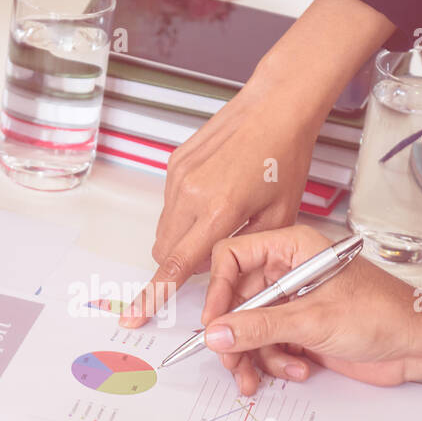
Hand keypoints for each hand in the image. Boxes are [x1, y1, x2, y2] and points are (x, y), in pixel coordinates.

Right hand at [121, 0, 395, 327]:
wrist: (276, 106)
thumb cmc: (285, 155)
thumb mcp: (280, 215)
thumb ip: (248, 254)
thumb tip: (231, 280)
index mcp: (219, 209)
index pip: (177, 265)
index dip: (154, 294)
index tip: (136, 314)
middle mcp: (191, 192)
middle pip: (165, 251)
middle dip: (180, 265)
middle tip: (212, 258)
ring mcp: (179, 176)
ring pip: (165, 229)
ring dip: (184, 239)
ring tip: (220, 219)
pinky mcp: (175, 163)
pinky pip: (169, 204)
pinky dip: (186, 213)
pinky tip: (215, 196)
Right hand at [201, 225, 421, 395]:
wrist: (418, 345)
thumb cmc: (383, 314)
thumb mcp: (313, 320)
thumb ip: (260, 327)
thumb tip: (217, 332)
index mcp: (292, 249)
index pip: (233, 257)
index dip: (217, 290)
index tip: (214, 322)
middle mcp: (288, 273)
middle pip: (236, 300)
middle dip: (234, 335)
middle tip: (231, 360)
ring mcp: (294, 303)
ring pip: (249, 328)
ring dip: (253, 356)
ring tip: (259, 376)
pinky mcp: (300, 330)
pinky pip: (268, 346)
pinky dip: (275, 364)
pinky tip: (298, 370)